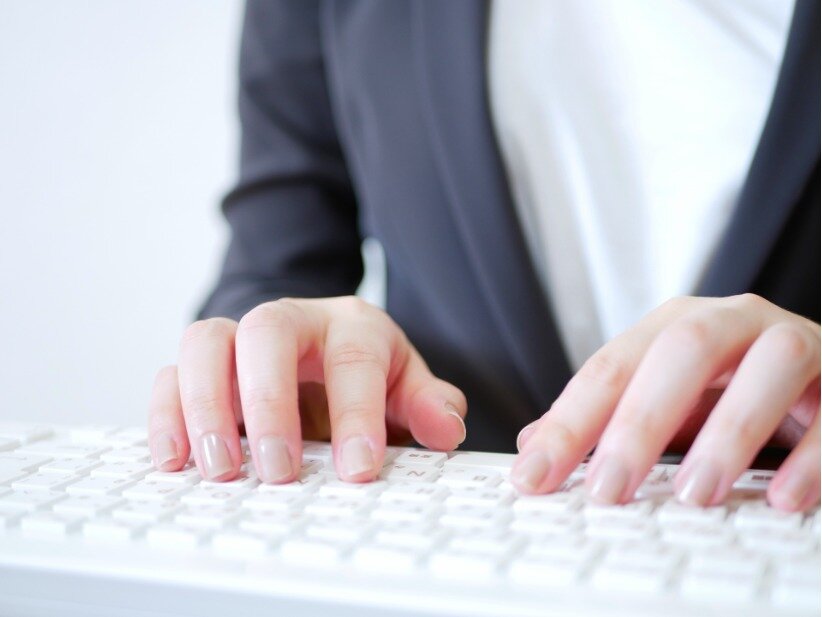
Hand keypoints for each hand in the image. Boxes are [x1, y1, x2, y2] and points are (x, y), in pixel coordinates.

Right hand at [147, 296, 466, 482]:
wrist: (324, 352)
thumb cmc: (368, 374)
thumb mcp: (407, 386)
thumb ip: (430, 405)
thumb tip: (445, 427)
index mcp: (351, 325)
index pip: (353, 357)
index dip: (356, 413)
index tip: (358, 469)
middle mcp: (292, 322)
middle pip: (266, 332)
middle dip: (269, 402)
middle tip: (277, 470)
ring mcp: (241, 339)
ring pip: (205, 342)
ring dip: (204, 406)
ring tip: (219, 468)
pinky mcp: (204, 366)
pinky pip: (171, 373)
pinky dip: (167, 414)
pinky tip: (176, 460)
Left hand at [512, 294, 819, 511]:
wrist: (821, 374)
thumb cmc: (731, 386)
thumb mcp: (664, 399)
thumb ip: (605, 419)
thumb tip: (533, 446)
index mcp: (674, 326)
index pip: (610, 367)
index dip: (569, 422)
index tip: (534, 476)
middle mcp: (731, 321)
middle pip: (680, 351)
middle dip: (639, 421)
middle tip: (608, 488)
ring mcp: (794, 342)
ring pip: (768, 365)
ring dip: (729, 431)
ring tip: (695, 494)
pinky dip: (813, 458)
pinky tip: (784, 498)